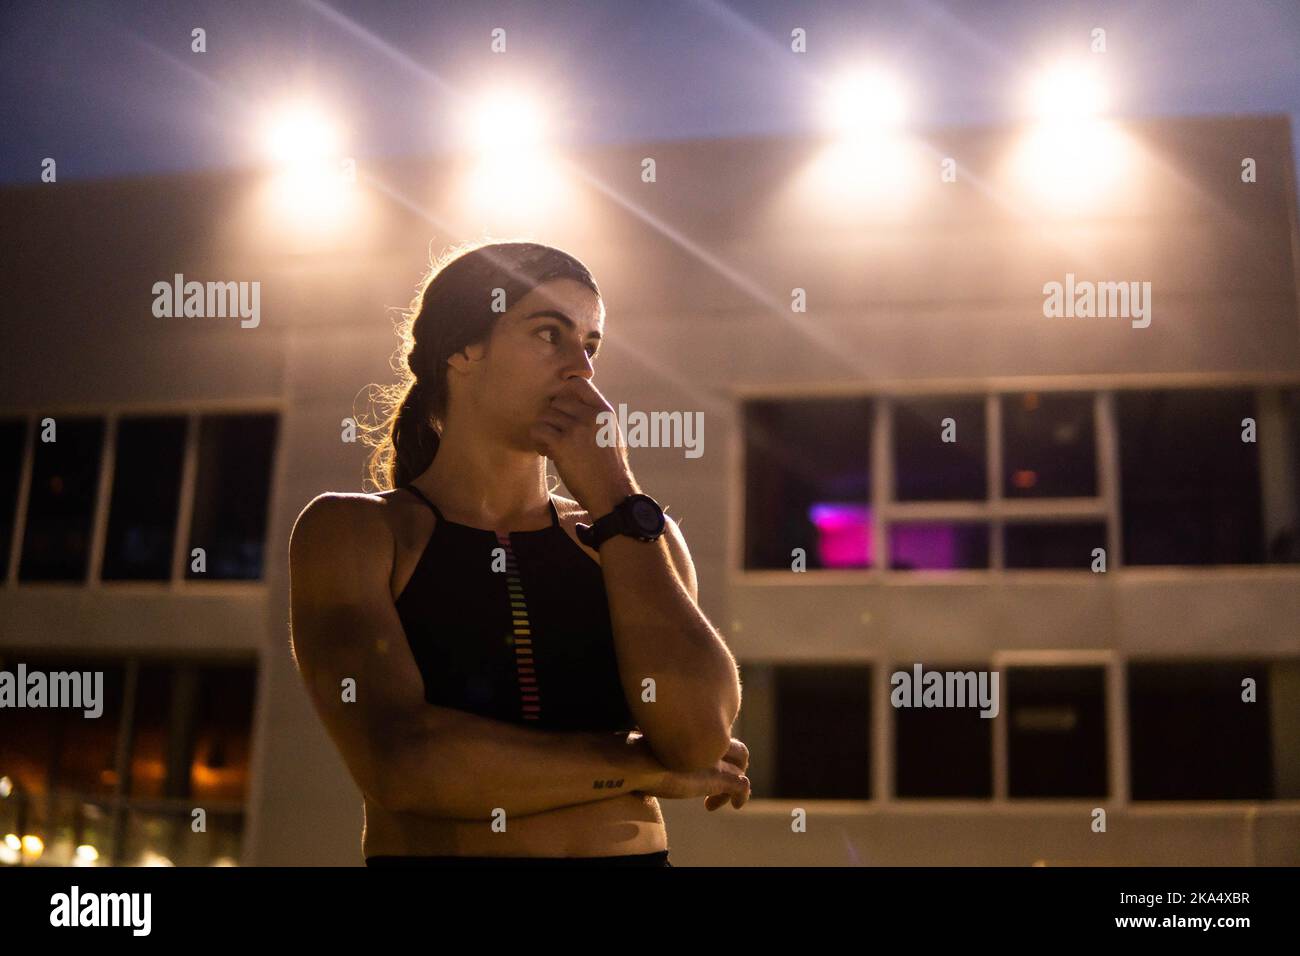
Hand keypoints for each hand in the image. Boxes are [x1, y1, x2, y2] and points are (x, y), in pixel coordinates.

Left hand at [529, 378, 635, 514]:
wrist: (612, 493)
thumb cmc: (611, 468)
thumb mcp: (612, 434)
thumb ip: (596, 417)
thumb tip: (576, 404)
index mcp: (604, 411)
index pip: (578, 383)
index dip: (565, 391)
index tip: (563, 408)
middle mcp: (590, 415)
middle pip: (557, 401)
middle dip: (554, 418)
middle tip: (558, 436)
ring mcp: (576, 428)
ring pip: (545, 416)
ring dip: (545, 432)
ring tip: (554, 448)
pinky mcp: (562, 443)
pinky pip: (538, 430)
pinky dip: (539, 442)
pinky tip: (548, 454)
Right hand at [635, 736, 751, 809]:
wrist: (633, 761)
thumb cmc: (632, 753)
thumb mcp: (646, 745)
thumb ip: (653, 744)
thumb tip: (636, 746)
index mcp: (694, 730)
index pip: (717, 738)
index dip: (715, 754)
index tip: (699, 768)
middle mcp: (709, 741)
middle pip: (738, 750)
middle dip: (734, 769)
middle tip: (716, 786)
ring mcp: (715, 759)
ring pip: (741, 769)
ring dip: (733, 786)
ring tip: (711, 803)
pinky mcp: (717, 778)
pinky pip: (741, 786)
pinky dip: (739, 798)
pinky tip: (722, 807)